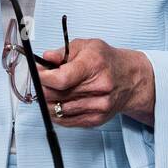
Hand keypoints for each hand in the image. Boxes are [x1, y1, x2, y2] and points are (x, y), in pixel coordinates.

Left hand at [35, 39, 154, 127]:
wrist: (130, 79)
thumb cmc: (107, 61)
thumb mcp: (87, 46)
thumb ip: (63, 52)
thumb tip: (45, 58)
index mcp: (94, 65)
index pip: (62, 79)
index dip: (44, 78)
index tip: (38, 73)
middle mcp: (99, 88)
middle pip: (57, 95)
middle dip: (43, 87)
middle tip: (41, 80)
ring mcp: (98, 106)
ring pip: (59, 110)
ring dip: (48, 101)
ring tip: (50, 90)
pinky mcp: (96, 119)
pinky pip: (66, 120)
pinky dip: (56, 112)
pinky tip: (58, 102)